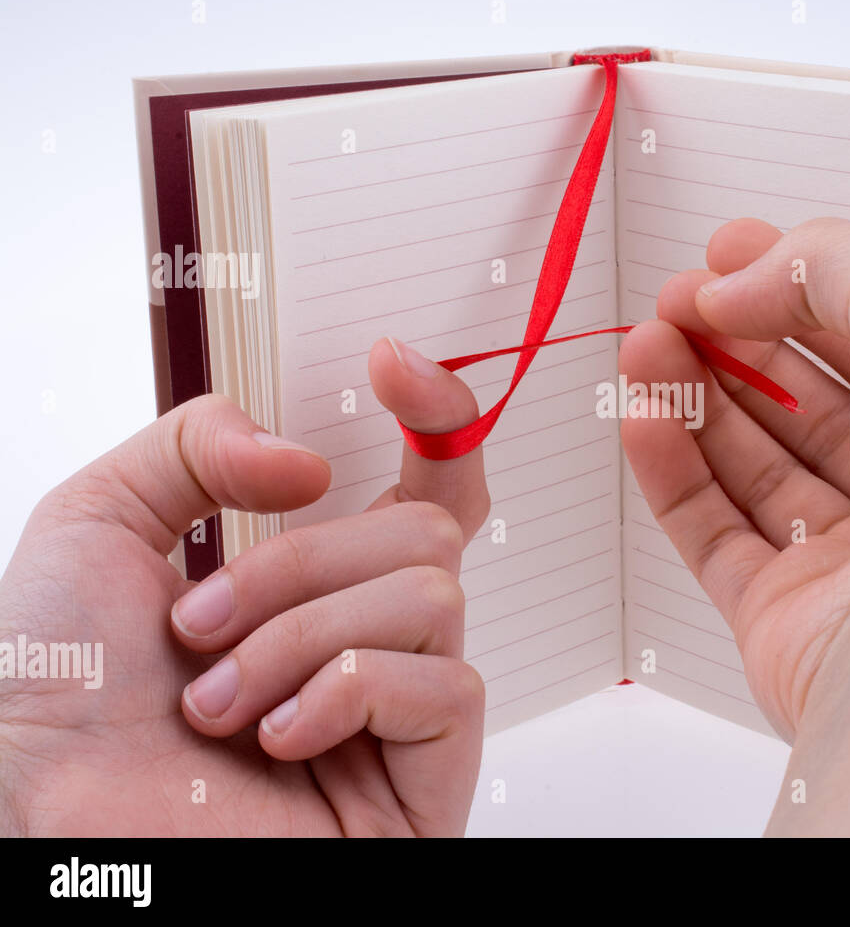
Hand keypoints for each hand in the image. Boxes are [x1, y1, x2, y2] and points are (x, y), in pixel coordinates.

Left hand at [0, 337, 488, 835]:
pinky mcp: (429, 776)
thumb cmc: (64, 696)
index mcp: (320, 581)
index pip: (426, 483)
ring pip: (433, 594)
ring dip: (301, 637)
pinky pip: (446, 685)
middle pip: (428, 528)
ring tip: (219, 704)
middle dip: (300, 563)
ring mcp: (405, 709)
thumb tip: (313, 463)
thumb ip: (195, 444)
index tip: (388, 366)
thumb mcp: (97, 523)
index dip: (434, 414)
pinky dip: (345, 695)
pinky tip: (280, 742)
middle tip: (200, 626)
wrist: (55, 831)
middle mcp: (373, 636)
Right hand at [619, 218, 849, 834]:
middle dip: (738, 337)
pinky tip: (642, 415)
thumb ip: (829, 263)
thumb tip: (739, 283)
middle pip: (814, 400)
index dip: (805, 286)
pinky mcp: (789, 618)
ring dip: (695, 393)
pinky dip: (673, 470)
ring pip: (758, 463)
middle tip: (673, 301)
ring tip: (643, 344)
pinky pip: (716, 532)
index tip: (729, 254)